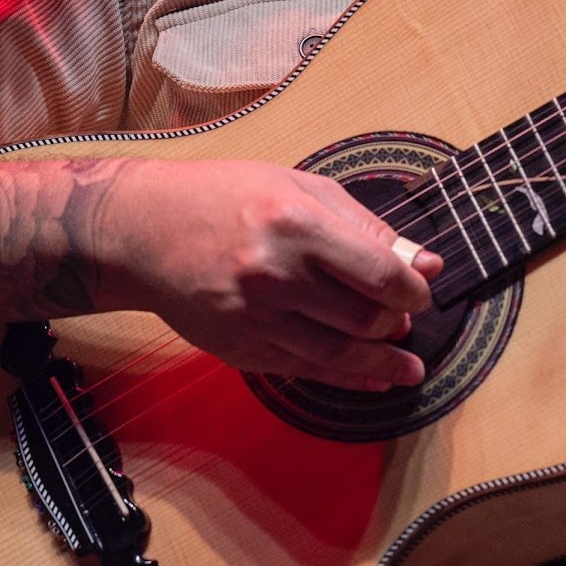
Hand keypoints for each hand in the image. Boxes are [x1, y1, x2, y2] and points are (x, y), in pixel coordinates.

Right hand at [99, 160, 443, 391]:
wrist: (142, 230)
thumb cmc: (221, 197)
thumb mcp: (297, 187)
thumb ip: (364, 226)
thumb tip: (423, 264)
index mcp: (293, 223)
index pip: (379, 274)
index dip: (414, 290)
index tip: (419, 288)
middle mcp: (274, 275)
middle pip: (364, 319)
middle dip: (396, 322)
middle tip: (403, 316)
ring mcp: (254, 318)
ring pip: (340, 356)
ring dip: (383, 363)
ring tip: (406, 365)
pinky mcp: (239, 349)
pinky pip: (306, 373)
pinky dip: (346, 379)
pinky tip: (370, 376)